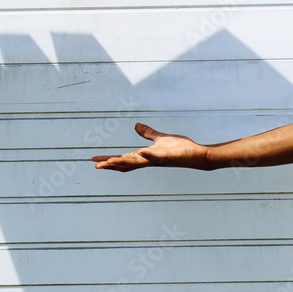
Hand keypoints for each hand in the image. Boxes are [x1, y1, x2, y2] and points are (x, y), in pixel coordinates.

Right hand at [92, 122, 210, 170]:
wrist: (197, 154)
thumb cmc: (180, 148)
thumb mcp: (161, 138)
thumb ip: (148, 133)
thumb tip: (136, 125)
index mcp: (145, 156)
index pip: (123, 158)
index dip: (109, 160)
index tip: (95, 161)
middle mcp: (148, 160)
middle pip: (126, 163)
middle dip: (110, 165)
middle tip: (96, 166)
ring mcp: (157, 159)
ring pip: (137, 162)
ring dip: (123, 162)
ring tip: (109, 162)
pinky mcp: (168, 156)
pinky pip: (156, 156)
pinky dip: (148, 155)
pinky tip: (140, 152)